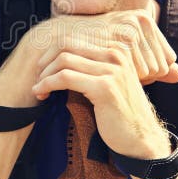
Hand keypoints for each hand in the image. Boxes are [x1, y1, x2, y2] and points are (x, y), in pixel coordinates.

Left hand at [30, 9, 177, 157]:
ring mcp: (112, 70)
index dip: (53, 52)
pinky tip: (42, 93)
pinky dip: (48, 83)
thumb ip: (91, 67)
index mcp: (116, 50)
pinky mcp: (104, 87)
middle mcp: (116, 55)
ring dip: (44, 75)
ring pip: (64, 60)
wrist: (140, 139)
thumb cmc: (119, 113)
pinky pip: (65, 77)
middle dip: (46, 60)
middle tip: (37, 77)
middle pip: (67, 45)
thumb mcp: (108, 82)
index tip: (42, 68)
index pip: (75, 39)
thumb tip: (58, 58)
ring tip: (38, 89)